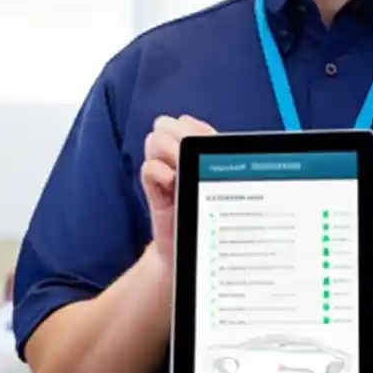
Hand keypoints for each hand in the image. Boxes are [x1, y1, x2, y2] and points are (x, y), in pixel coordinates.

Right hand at [141, 115, 216, 267]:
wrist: (194, 251)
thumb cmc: (212, 217)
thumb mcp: (221, 186)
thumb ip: (219, 162)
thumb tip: (223, 145)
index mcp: (194, 151)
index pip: (187, 122)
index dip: (196, 129)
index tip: (209, 144)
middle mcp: (175, 157)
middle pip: (165, 124)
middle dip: (180, 135)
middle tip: (191, 156)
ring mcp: (162, 172)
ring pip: (154, 139)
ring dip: (170, 151)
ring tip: (182, 169)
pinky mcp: (153, 190)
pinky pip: (148, 167)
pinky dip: (161, 172)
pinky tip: (173, 184)